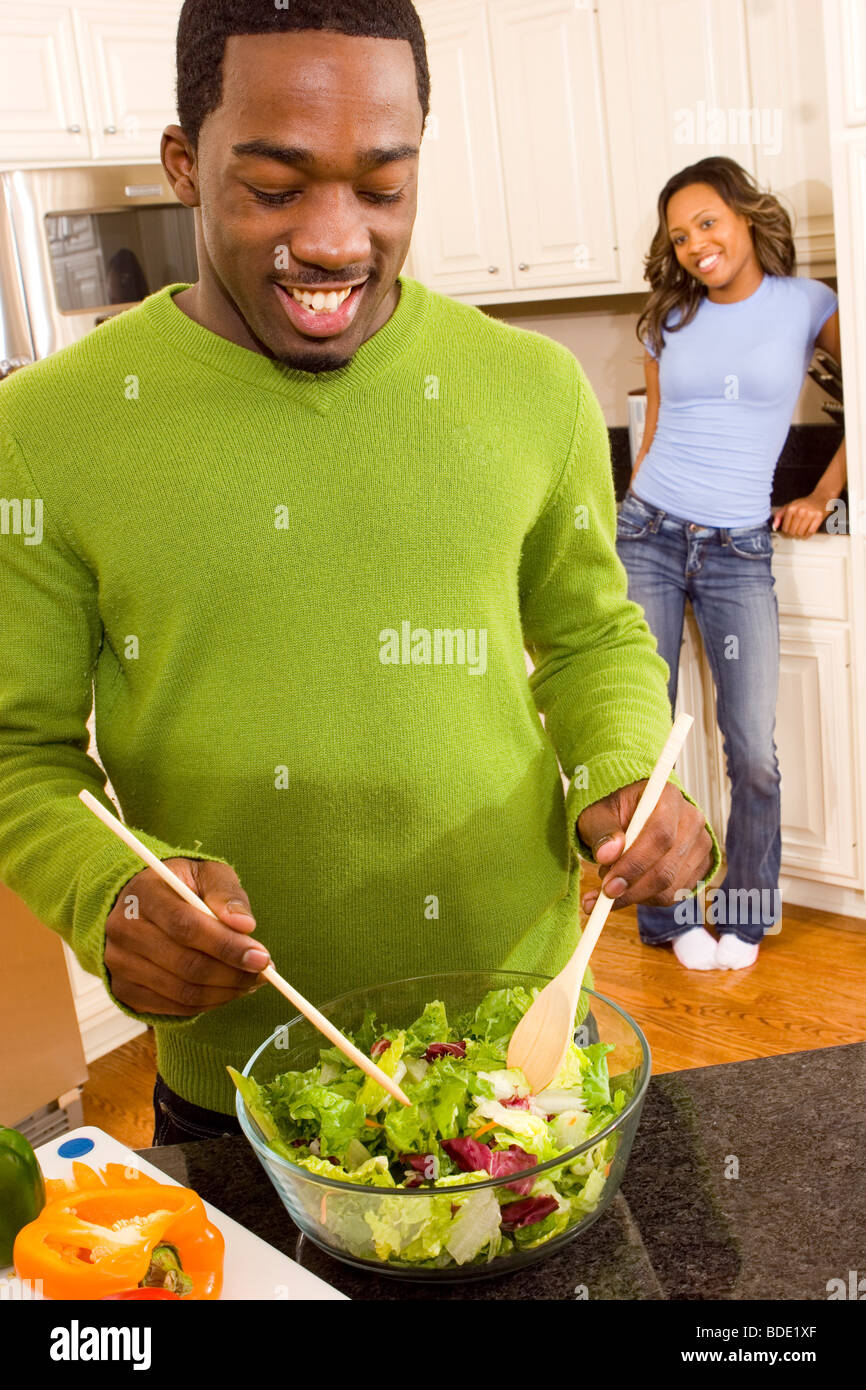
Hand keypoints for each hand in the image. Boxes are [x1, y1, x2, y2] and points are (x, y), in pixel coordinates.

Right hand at [104, 859, 270, 1016]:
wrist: (145, 904)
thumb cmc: (184, 887)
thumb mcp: (208, 875)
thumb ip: (227, 895)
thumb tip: (245, 926)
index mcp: (143, 893)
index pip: (185, 926)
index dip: (226, 945)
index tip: (262, 956)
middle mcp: (123, 930)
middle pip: (185, 964)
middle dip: (233, 973)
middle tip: (264, 971)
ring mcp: (119, 964)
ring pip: (182, 991)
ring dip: (226, 992)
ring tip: (251, 981)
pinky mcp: (123, 990)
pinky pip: (173, 1007)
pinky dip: (208, 1003)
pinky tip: (228, 989)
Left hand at [578, 781, 712, 912]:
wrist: (632, 813)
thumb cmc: (613, 811)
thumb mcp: (597, 813)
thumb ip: (602, 831)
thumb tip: (607, 855)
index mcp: (667, 797)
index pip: (660, 835)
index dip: (634, 864)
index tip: (609, 885)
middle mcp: (691, 819)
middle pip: (667, 867)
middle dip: (632, 888)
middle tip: (602, 898)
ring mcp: (700, 844)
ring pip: (671, 887)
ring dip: (635, 895)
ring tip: (610, 882)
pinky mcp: (701, 866)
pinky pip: (675, 894)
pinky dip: (646, 899)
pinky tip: (629, 887)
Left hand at [772, 492, 828, 537]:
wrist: (820, 497)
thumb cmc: (804, 503)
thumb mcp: (789, 506)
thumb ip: (779, 515)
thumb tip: (775, 526)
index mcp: (791, 508)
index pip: (785, 528)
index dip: (786, 531)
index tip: (788, 531)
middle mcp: (800, 511)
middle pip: (793, 531)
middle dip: (793, 534)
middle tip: (794, 532)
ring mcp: (810, 514)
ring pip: (801, 533)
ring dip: (800, 535)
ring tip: (800, 532)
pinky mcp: (819, 517)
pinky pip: (811, 532)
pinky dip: (808, 534)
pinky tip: (807, 531)